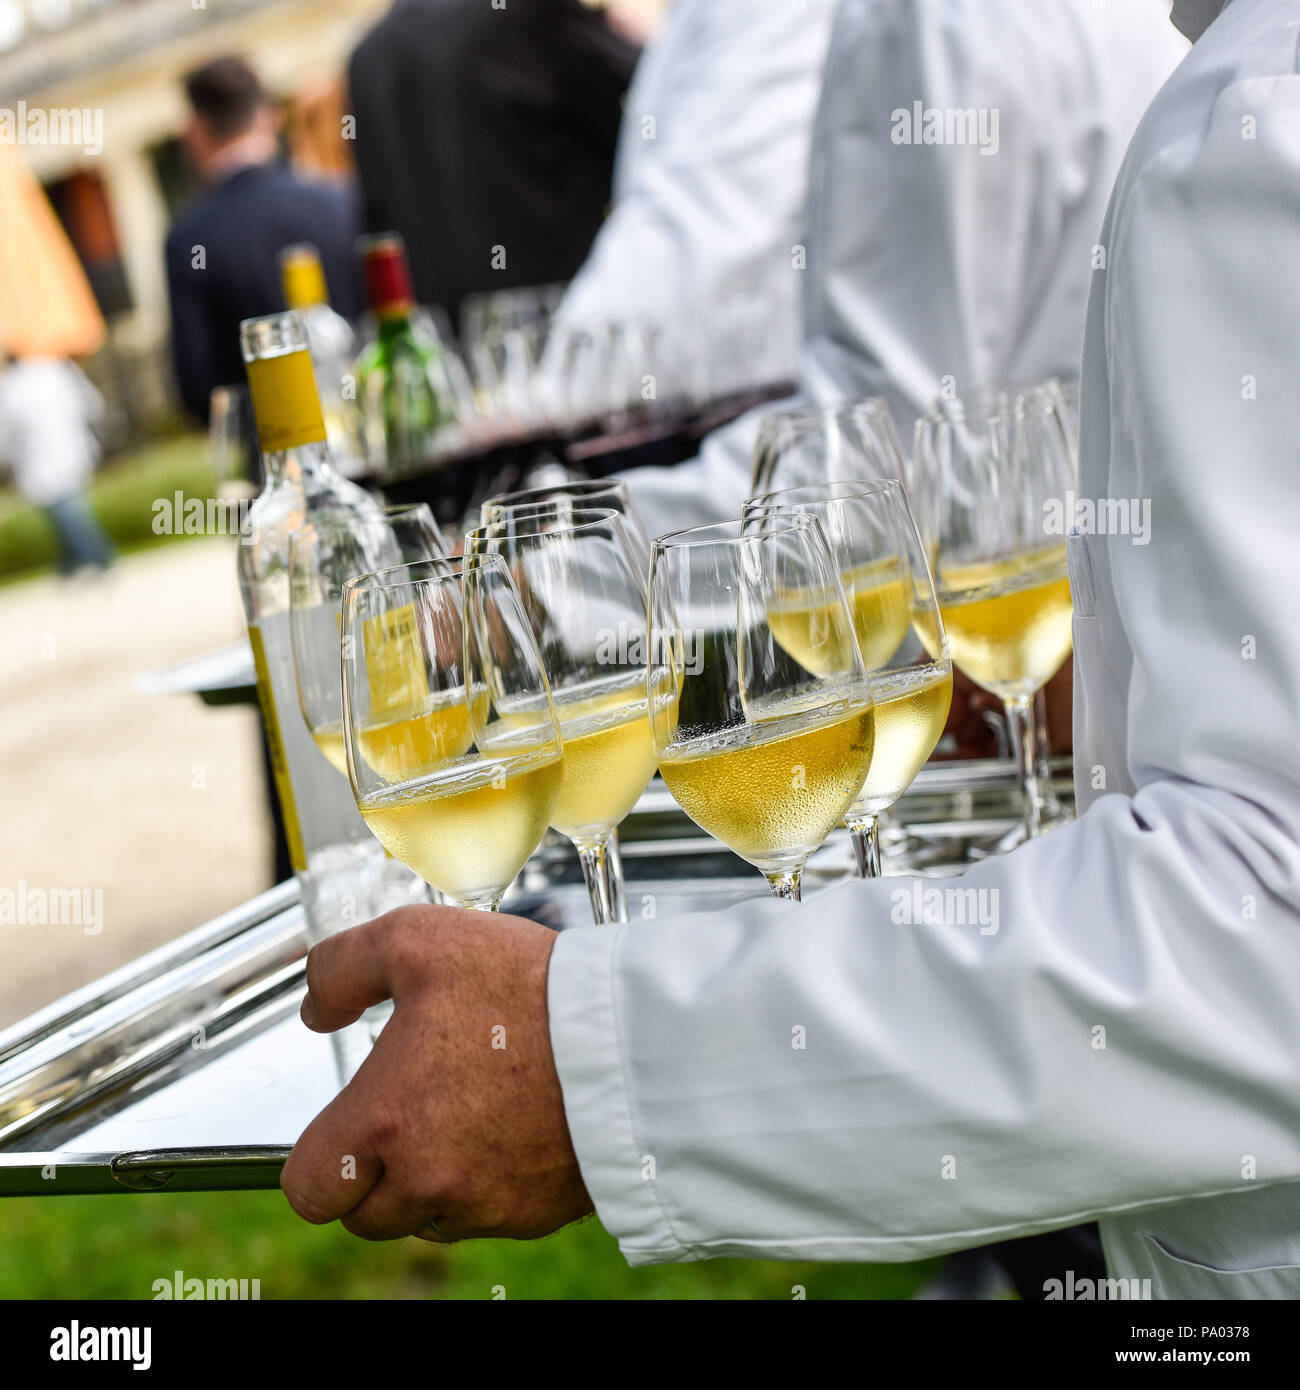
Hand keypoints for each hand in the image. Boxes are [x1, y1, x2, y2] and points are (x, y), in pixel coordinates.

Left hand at [280, 905, 592, 1241]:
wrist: (629, 1036)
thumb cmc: (526, 990)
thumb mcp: (418, 941)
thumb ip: (345, 969)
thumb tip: (317, 1007)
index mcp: (384, 1124)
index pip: (309, 1189)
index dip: (320, 1158)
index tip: (349, 1122)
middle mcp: (427, 1181)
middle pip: (367, 1214)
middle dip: (377, 1171)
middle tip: (415, 1106)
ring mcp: (486, 1205)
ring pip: (430, 1216)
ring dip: (434, 1179)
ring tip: (472, 1107)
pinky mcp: (538, 1214)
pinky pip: (492, 1214)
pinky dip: (493, 1180)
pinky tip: (517, 1121)